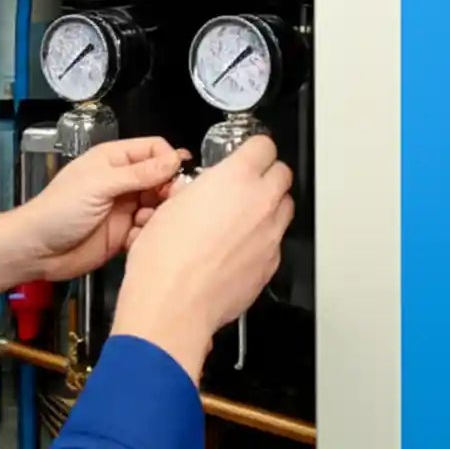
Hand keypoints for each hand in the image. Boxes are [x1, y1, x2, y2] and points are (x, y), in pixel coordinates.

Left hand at [17, 137, 189, 281]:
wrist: (38, 250)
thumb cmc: (56, 211)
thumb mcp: (99, 185)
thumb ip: (139, 173)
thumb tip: (173, 159)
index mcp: (114, 160)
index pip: (155, 149)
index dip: (169, 162)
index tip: (174, 178)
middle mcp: (122, 181)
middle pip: (162, 178)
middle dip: (168, 191)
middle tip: (166, 204)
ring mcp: (124, 207)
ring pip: (159, 206)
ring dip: (158, 215)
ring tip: (143, 222)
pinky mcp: (124, 233)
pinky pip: (149, 230)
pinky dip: (147, 234)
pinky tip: (133, 238)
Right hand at [109, 135, 293, 382]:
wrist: (173, 303)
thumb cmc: (164, 259)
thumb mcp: (168, 206)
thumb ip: (196, 191)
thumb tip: (198, 192)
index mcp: (234, 179)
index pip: (264, 146)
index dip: (254, 148)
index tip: (248, 153)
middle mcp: (259, 203)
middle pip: (283, 174)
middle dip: (267, 174)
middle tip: (248, 183)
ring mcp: (269, 235)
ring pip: (285, 207)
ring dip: (270, 206)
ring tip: (244, 216)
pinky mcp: (270, 264)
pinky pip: (276, 241)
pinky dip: (263, 239)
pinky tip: (239, 248)